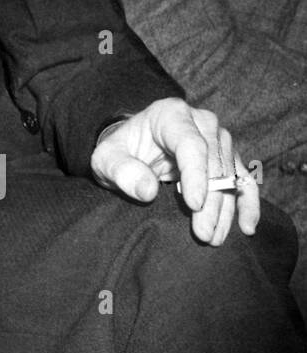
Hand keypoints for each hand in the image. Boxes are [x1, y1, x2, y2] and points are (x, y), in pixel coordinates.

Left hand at [90, 97, 257, 244]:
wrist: (131, 148)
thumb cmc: (119, 151)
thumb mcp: (105, 159)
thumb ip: (120, 170)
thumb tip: (148, 191)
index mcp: (171, 114)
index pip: (191, 144)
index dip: (196, 175)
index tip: (194, 205)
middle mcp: (201, 122)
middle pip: (214, 164)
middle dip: (210, 202)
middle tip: (202, 233)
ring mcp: (219, 139)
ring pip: (230, 177)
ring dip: (226, 210)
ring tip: (213, 238)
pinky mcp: (228, 158)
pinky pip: (243, 180)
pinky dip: (247, 203)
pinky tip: (246, 226)